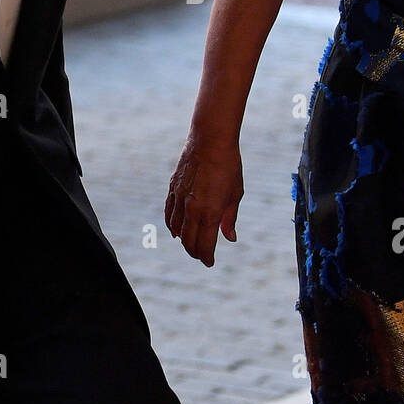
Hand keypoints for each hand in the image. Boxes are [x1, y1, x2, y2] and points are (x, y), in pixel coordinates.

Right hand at [165, 136, 242, 266]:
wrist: (210, 141)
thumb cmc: (228, 166)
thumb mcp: (235, 194)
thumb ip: (230, 219)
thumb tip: (230, 237)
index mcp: (210, 213)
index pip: (205, 245)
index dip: (207, 257)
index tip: (210, 262)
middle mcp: (192, 209)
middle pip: (188, 241)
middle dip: (195, 252)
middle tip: (201, 256)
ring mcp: (180, 199)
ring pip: (176, 229)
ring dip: (183, 240)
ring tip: (190, 244)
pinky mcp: (172, 189)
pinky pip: (168, 213)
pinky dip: (171, 225)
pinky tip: (175, 230)